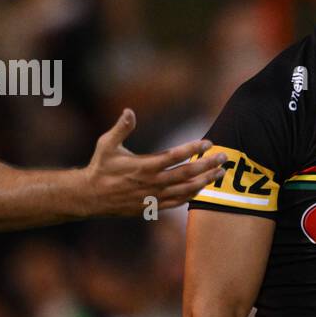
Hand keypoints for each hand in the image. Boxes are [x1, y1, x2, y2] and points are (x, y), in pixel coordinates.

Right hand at [81, 109, 227, 216]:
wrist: (91, 197)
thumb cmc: (100, 167)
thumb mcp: (106, 144)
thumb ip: (121, 128)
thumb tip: (129, 110)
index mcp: (144, 165)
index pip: (174, 156)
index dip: (193, 149)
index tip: (208, 143)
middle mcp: (152, 182)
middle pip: (186, 174)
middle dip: (207, 165)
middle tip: (224, 157)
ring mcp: (154, 196)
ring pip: (186, 190)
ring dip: (205, 181)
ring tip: (220, 174)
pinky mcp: (153, 206)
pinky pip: (178, 202)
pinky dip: (192, 195)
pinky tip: (203, 188)